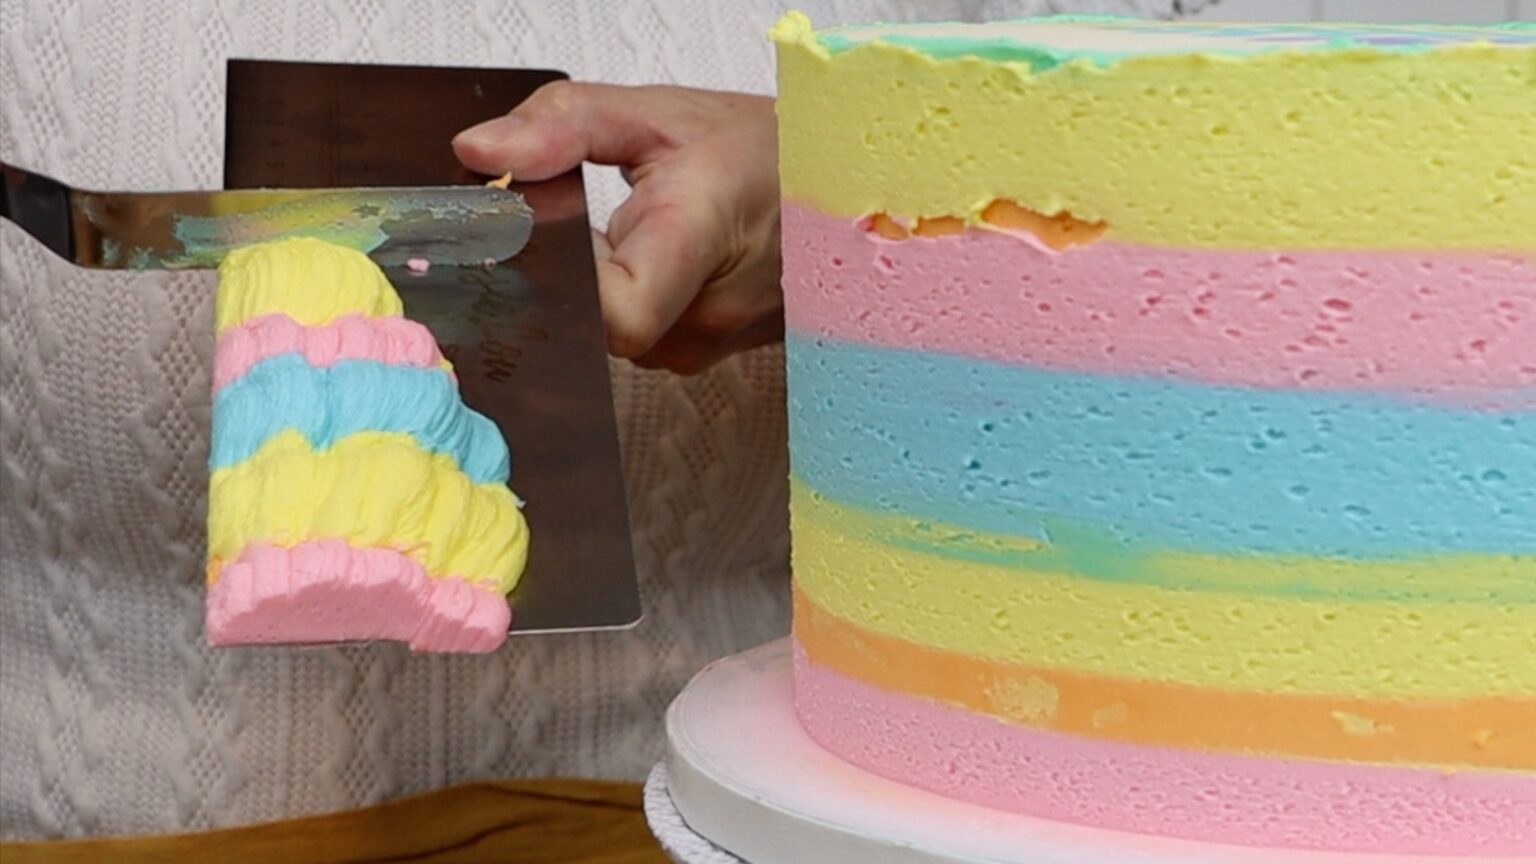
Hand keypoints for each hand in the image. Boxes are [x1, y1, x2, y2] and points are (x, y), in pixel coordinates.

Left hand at [453, 83, 782, 374]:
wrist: (846, 188)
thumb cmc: (763, 150)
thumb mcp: (660, 113)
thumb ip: (563, 125)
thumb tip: (478, 152)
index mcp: (699, 241)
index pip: (619, 312)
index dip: (570, 283)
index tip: (555, 232)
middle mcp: (709, 313)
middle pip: (597, 326)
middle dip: (573, 275)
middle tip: (586, 219)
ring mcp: (712, 344)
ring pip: (613, 336)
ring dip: (603, 288)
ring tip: (634, 230)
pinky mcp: (709, 355)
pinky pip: (644, 338)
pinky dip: (630, 300)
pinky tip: (651, 256)